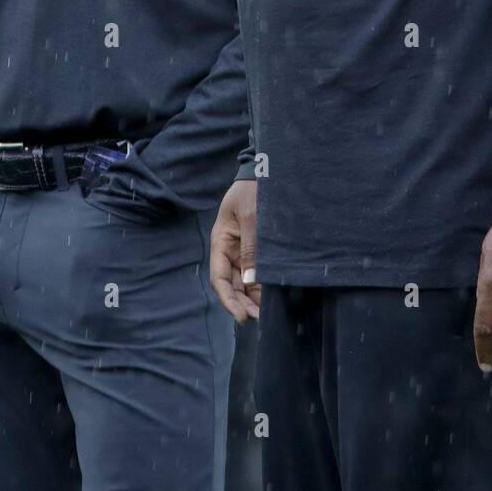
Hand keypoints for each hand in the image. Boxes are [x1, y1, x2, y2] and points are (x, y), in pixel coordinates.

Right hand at [210, 178, 260, 322]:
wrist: (268, 171)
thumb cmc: (255, 190)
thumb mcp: (252, 217)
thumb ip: (251, 248)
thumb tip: (252, 281)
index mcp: (221, 241)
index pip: (220, 278)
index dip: (228, 299)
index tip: (241, 316)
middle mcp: (230, 249)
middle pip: (232, 284)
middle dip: (242, 303)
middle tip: (259, 318)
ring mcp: (243, 249)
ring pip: (245, 281)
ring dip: (253, 298)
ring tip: (266, 313)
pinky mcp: (258, 248)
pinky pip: (257, 271)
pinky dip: (262, 286)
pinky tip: (271, 296)